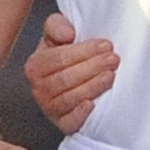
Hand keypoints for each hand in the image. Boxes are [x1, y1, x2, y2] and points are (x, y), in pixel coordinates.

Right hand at [24, 14, 117, 134]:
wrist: (73, 76)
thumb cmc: (67, 55)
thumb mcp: (59, 34)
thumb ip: (57, 25)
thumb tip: (67, 34)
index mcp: (35, 65)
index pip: (59, 59)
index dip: (84, 51)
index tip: (106, 45)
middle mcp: (39, 88)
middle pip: (65, 79)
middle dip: (92, 68)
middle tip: (113, 59)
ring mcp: (50, 108)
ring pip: (70, 98)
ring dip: (92, 86)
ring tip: (111, 75)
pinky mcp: (63, 124)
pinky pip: (70, 122)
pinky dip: (80, 115)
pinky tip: (92, 104)